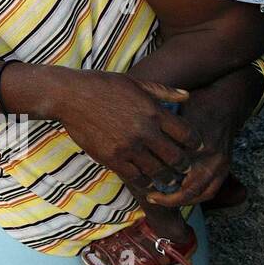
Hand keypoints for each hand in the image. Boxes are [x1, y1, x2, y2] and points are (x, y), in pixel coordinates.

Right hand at [54, 69, 196, 193]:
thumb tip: (188, 95)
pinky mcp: (111, 157)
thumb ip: (163, 91)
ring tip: (168, 178)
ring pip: (158, 171)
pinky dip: (145, 182)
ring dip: (166, 177)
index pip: (187, 134)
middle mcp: (144, 131)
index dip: (195, 144)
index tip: (194, 148)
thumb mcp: (135, 82)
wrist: (69, 95)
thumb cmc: (101, 85)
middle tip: (183, 167)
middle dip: (183, 164)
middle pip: (176, 157)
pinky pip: (136, 177)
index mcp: (153, 111)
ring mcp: (128, 146)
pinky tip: (147, 181)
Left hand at [146, 68, 252, 207]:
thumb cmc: (194, 105)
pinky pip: (211, 190)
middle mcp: (212, 158)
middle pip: (190, 189)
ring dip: (183, 201)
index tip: (142, 182)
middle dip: (170, 198)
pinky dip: (195, 197)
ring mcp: (222, 165)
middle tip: (151, 197)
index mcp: (198, 144)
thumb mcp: (174, 112)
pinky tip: (179, 196)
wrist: (224, 103)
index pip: (176, 170)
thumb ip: (159, 129)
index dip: (159, 178)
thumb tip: (133, 143)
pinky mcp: (225, 168)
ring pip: (202, 194)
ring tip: (163, 200)